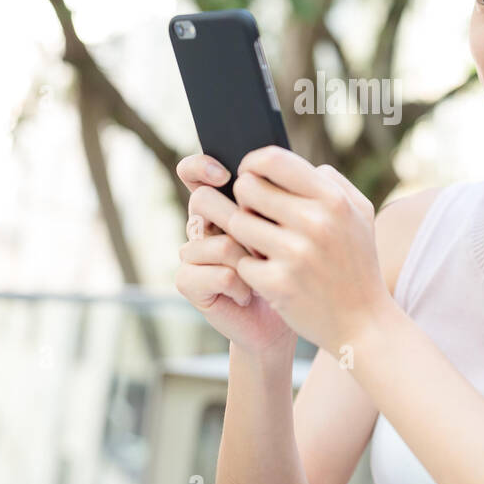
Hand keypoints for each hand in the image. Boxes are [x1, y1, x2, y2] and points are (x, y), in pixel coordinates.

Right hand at [173, 153, 296, 359]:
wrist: (285, 317)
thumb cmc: (295, 268)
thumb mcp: (294, 226)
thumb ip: (285, 196)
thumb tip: (290, 171)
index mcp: (223, 204)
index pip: (196, 172)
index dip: (201, 167)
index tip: (226, 174)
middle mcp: (203, 225)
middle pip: (201, 201)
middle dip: (240, 221)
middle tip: (263, 244)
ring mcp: (193, 254)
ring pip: (219, 241)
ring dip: (249, 259)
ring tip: (263, 271)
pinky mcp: (189, 283)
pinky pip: (219, 272)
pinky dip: (242, 285)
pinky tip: (249, 294)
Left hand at [224, 145, 392, 353]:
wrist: (364, 323)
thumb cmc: (358, 263)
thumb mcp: (360, 214)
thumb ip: (332, 181)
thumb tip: (295, 164)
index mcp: (333, 199)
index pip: (272, 160)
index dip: (252, 162)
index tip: (249, 173)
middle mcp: (314, 222)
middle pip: (246, 188)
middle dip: (245, 200)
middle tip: (256, 215)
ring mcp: (294, 254)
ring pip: (237, 223)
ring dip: (244, 233)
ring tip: (261, 244)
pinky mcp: (277, 284)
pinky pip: (241, 260)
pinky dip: (250, 267)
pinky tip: (268, 273)